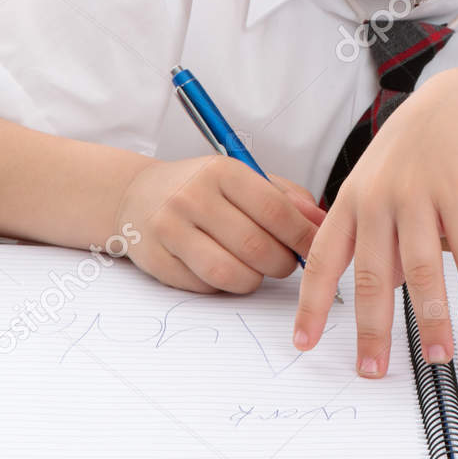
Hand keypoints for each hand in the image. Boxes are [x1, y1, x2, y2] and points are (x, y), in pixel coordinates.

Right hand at [118, 155, 325, 292]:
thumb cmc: (200, 189)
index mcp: (221, 172)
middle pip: (257, 247)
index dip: (303, 236)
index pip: (276, 211)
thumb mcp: (242, 177)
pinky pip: (207, 286)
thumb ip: (286, 196)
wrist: (136, 196)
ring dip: (256, 279)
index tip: (316, 248)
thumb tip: (321, 221)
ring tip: (258, 269)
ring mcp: (171, 230)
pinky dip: (225, 285)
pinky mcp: (158, 261)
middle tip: (287, 263)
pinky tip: (225, 269)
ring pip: (232, 273)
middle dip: (284, 263)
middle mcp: (193, 197)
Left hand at [291, 67, 457, 375]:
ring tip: (438, 354)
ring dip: (430, 318)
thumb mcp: (376, 186)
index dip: (311, 305)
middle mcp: (379, 199)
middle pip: (373, 276)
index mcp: (350, 201)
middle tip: (372, 370)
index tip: (303, 344)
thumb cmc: (412, 151)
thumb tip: (382, 291)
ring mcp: (419, 194)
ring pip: (422, 270)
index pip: (323, 260)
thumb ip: (373, 237)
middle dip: (373, 330)